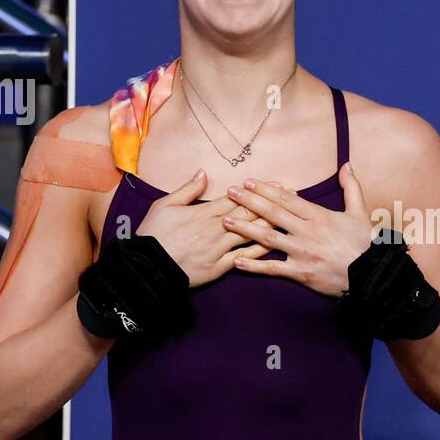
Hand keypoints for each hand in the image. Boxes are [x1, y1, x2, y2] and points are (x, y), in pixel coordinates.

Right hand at [133, 170, 278, 288]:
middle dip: (271, 203)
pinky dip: (259, 251)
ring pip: (250, 234)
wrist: (147, 267)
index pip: (237, 199)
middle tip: (292, 195)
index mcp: (204, 212)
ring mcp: (219, 248)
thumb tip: (203, 173)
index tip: (275, 184)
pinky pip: (244, 258)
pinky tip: (274, 245)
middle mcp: (216, 228)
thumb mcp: (165, 205)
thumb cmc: (154, 234)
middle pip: (249, 213)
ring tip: (289, 217)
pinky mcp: (219, 267)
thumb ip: (187, 190)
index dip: (258, 191)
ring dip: (271, 224)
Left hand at [222, 162, 376, 296]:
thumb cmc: (366, 243)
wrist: (374, 274)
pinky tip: (236, 260)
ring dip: (245, 228)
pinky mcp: (301, 273)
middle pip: (273, 213)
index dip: (266, 190)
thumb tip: (347, 165)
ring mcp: (302, 252)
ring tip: (225, 220)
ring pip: (268, 237)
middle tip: (230, 191)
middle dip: (249, 201)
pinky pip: (273, 269)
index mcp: (319, 216)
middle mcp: (307, 231)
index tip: (249, 181)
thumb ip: (352, 188)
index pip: (287, 199)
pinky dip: (254, 265)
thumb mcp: (360, 212)